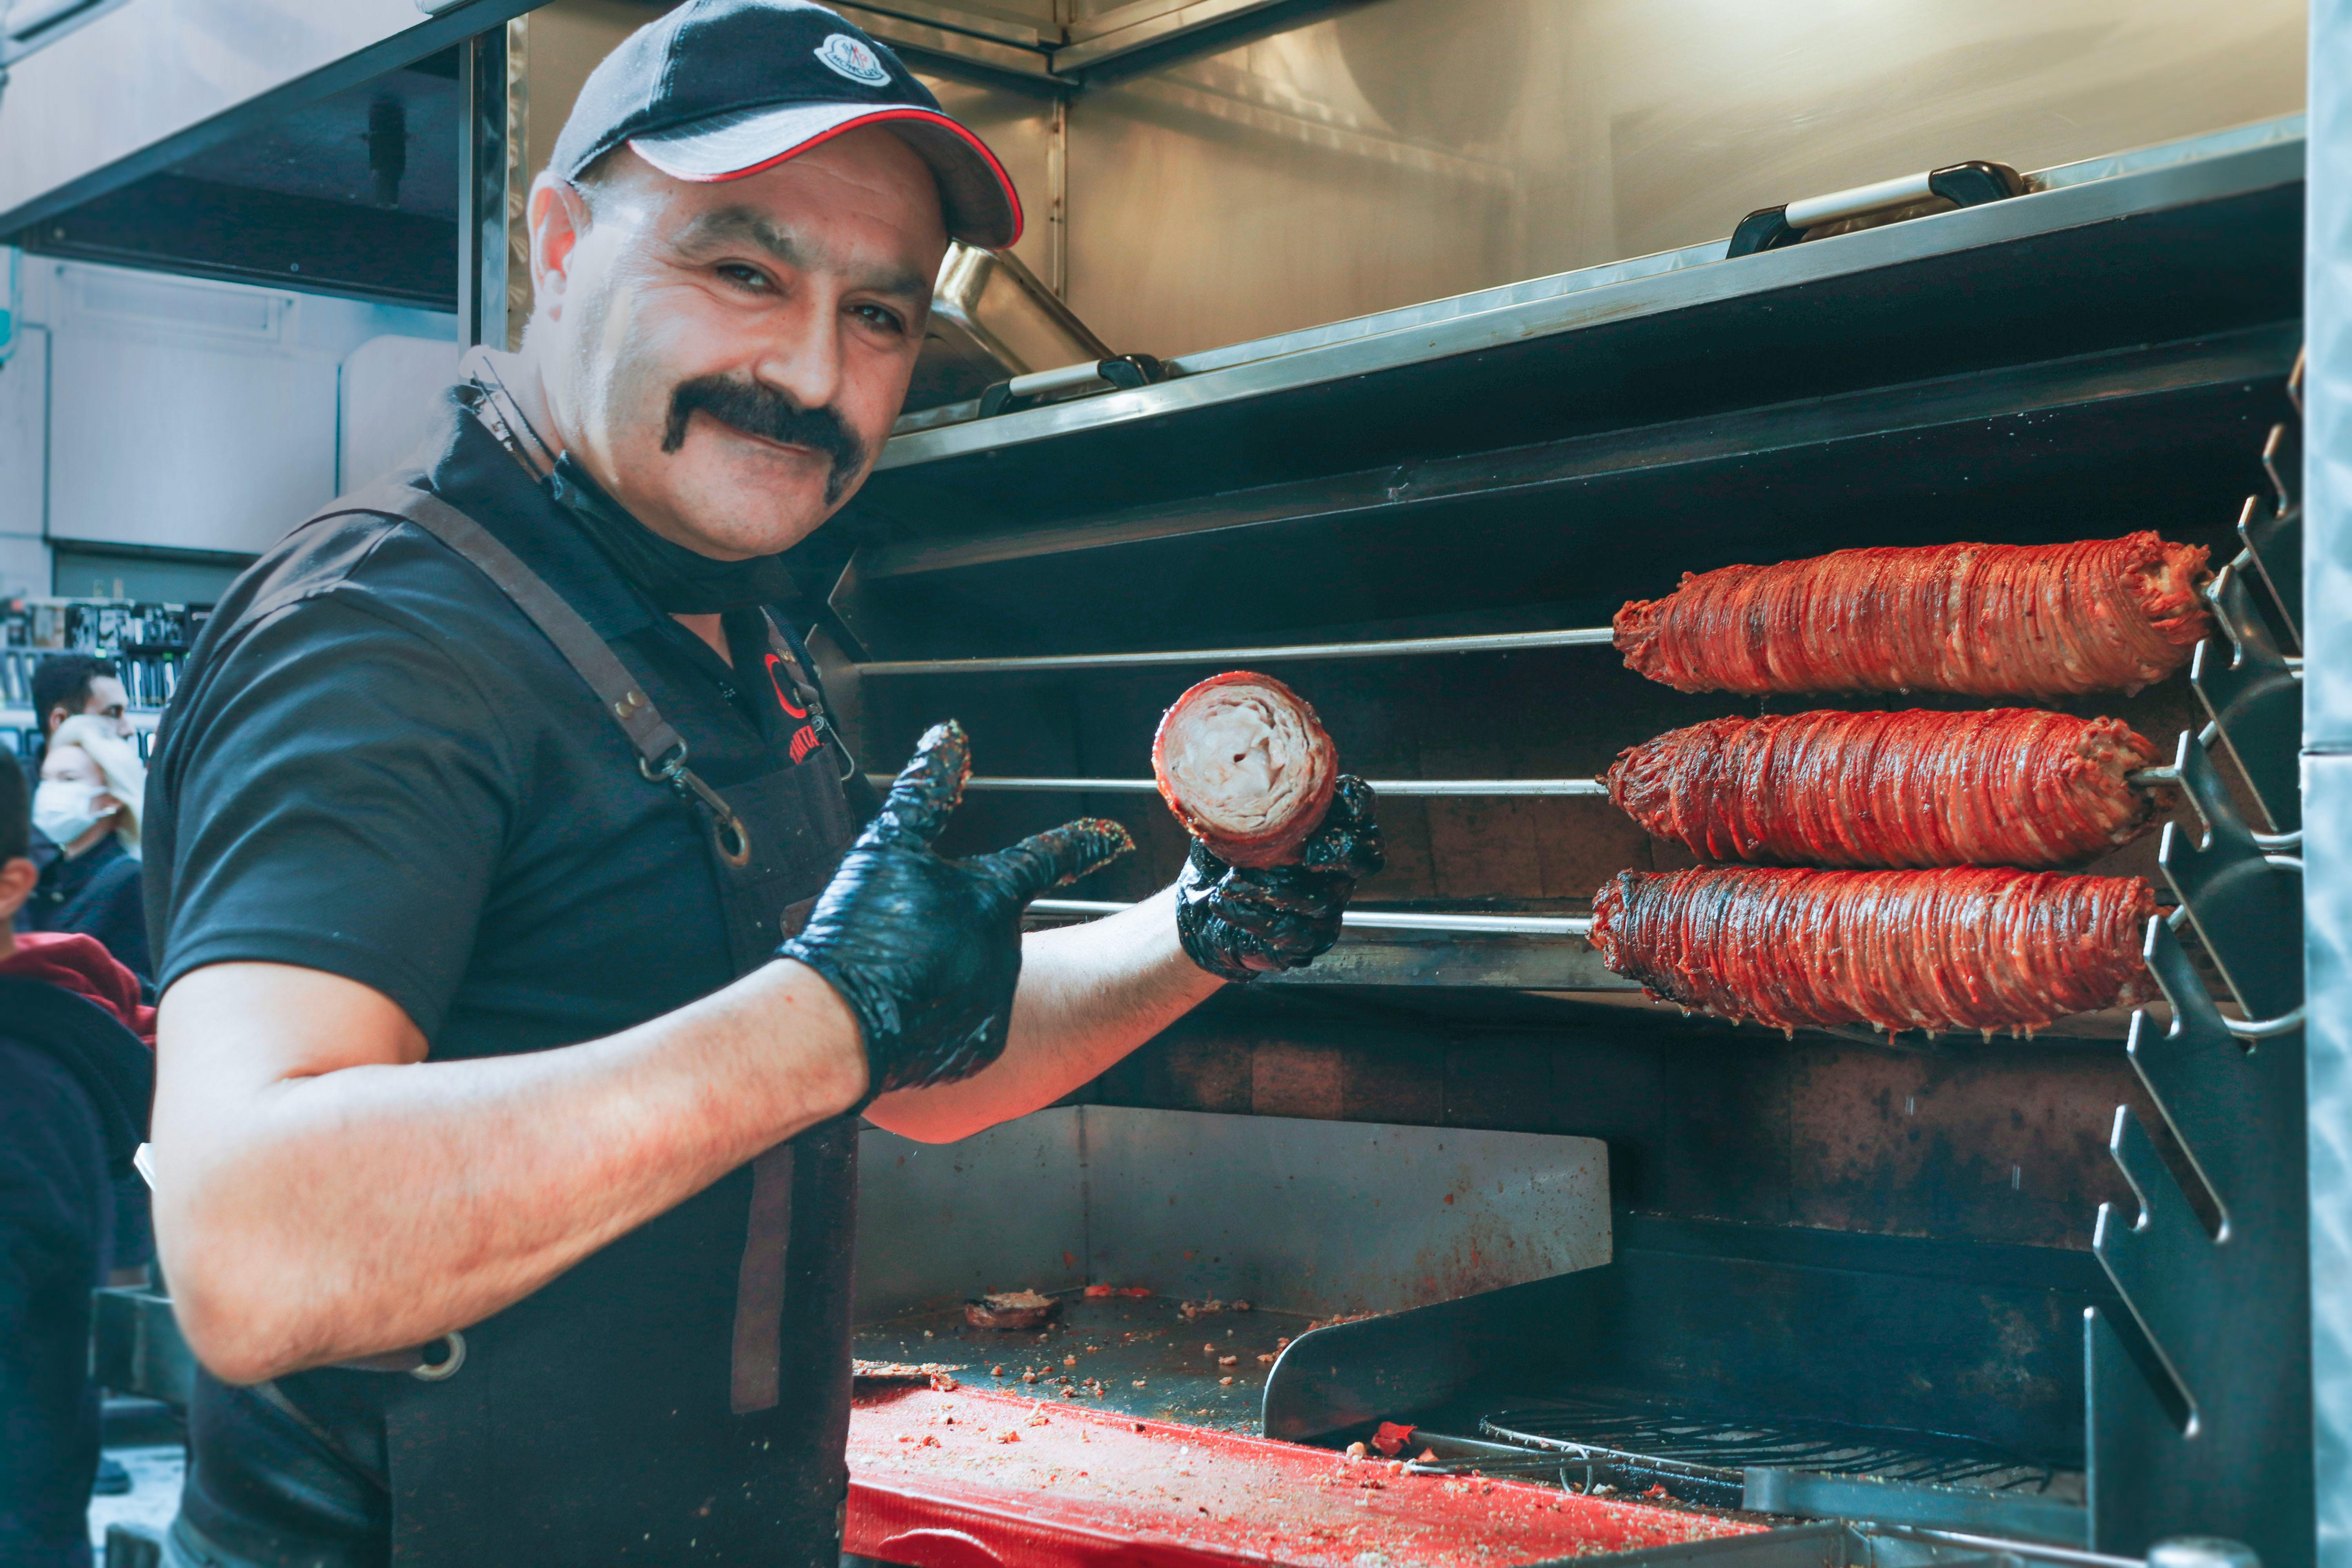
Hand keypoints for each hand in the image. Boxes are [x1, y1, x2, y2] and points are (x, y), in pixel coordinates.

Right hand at [780, 721, 1133, 1097]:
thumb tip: (949, 735)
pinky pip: (968, 1019)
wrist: (832, 1026)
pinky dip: (939, 1011)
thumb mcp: (888, 846)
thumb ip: (925, 791)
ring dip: (944, 967)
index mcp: (992, 896)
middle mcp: (1009, 949)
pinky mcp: (982, 1044)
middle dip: (952, 923)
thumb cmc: (860, 931)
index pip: (1048, 858)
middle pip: (989, 921)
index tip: (1114, 836)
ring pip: (976, 970)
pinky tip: (904, 1008)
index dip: (1082, 843)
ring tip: (895, 972)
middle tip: (901, 933)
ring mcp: (998, 1000)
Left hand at [1175, 776, 1383, 981]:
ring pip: (1322, 899)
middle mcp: (1336, 864)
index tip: (1338, 802)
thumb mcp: (1227, 820)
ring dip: (1272, 889)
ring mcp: (1328, 903)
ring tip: (1230, 881)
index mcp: (1323, 824)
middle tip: (1310, 853)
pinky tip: (1224, 903)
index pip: (1361, 805)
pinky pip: (1294, 932)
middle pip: (1367, 856)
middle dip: (1344, 852)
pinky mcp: (1308, 938)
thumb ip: (1242, 800)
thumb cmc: (1223, 853)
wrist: (1203, 900)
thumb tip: (1235, 773)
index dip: (1357, 804)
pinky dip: (1253, 917)